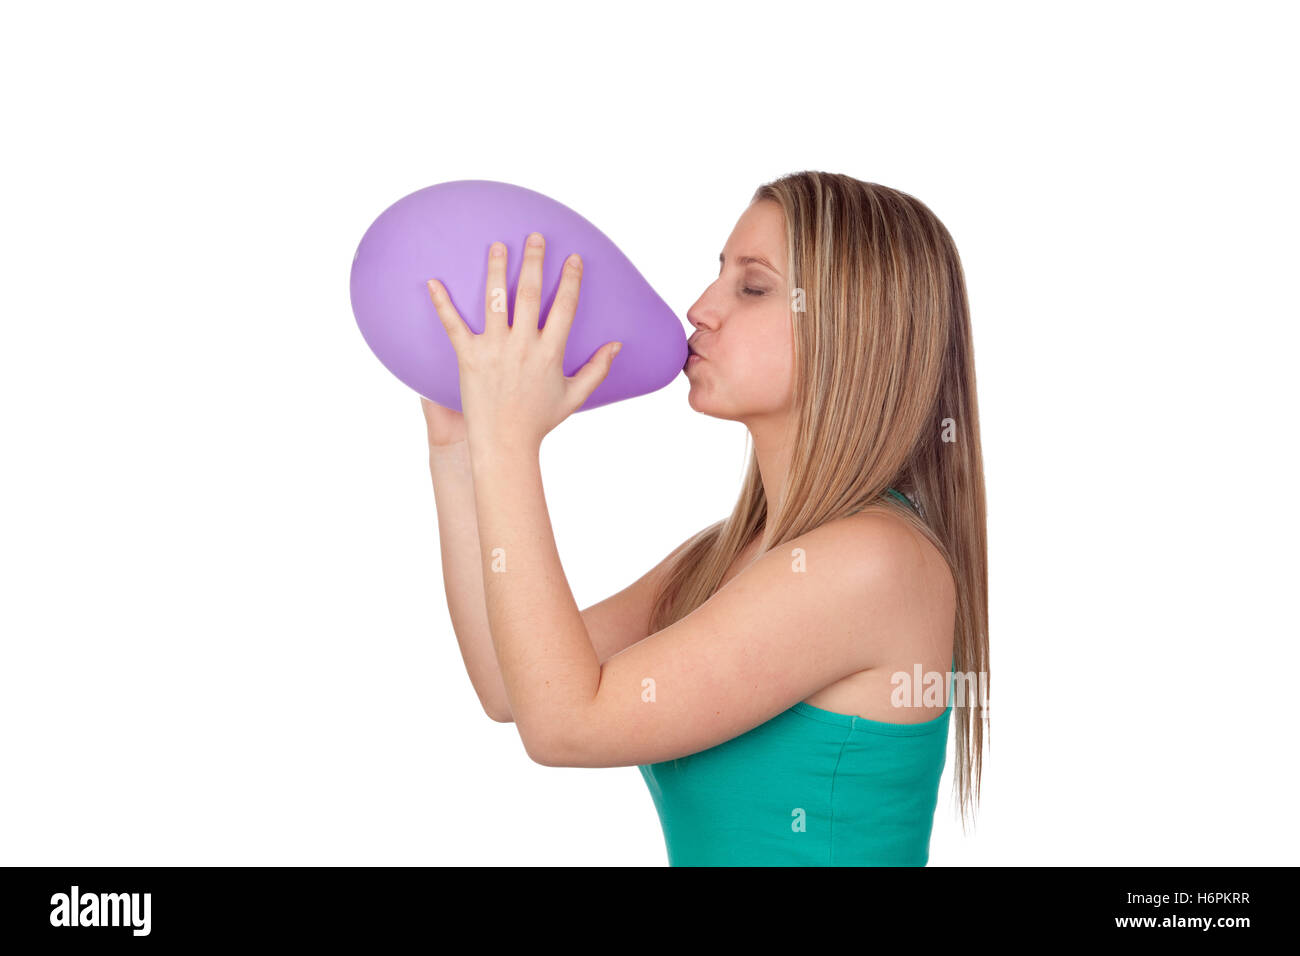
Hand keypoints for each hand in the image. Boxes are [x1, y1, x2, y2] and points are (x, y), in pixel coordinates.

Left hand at [426, 232, 620, 453]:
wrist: (505, 443)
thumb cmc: (539, 420)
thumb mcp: (574, 395)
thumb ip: (597, 369)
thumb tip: (616, 345)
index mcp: (550, 351)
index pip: (565, 306)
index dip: (570, 279)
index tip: (572, 258)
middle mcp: (524, 345)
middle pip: (532, 293)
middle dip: (535, 261)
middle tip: (534, 237)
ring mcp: (495, 349)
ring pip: (496, 299)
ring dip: (497, 269)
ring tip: (497, 246)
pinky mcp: (469, 357)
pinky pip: (453, 325)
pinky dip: (442, 303)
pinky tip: (433, 282)